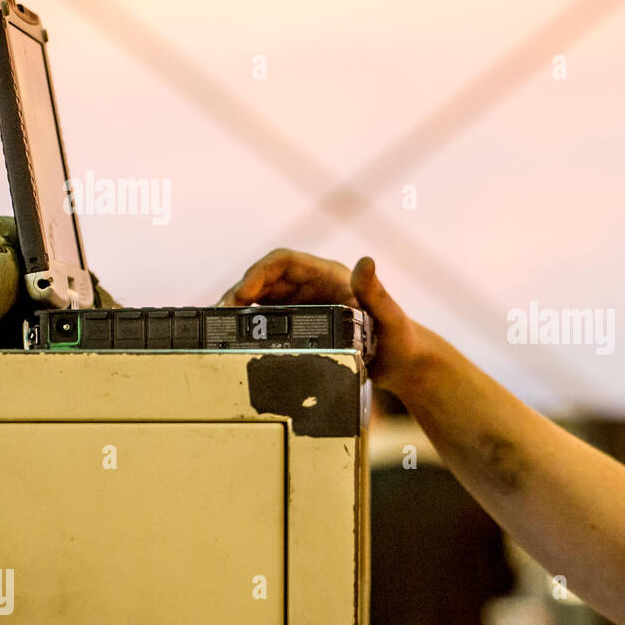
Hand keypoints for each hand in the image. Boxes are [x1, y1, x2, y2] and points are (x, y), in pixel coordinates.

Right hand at [217, 248, 422, 389]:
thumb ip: (377, 293)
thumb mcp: (390, 318)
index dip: (259, 272)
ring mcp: (305, 306)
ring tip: (219, 329)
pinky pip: (268, 320)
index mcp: (330, 276)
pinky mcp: (302, 327)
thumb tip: (366, 261)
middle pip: (265, 280)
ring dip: (239, 310)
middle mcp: (313, 287)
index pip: (284, 262)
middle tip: (220, 317)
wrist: (405, 363)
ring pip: (262, 300)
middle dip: (239, 294)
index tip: (241, 294)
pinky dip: (250, 326)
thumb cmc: (401, 339)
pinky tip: (234, 341)